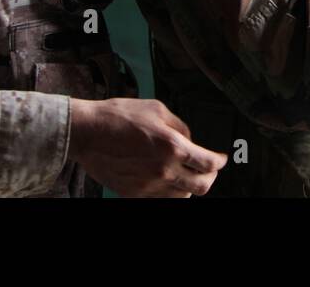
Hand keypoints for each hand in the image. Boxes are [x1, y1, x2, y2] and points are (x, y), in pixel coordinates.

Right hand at [67, 97, 227, 196]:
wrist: (88, 133)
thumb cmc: (120, 116)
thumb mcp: (158, 109)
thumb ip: (180, 127)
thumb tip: (191, 141)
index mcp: (172, 146)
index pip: (209, 163)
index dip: (220, 162)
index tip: (221, 159)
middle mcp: (163, 170)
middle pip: (201, 186)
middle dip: (210, 177)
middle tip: (209, 169)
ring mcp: (148, 185)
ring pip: (183, 196)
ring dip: (190, 186)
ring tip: (187, 174)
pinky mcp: (134, 194)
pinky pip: (161, 199)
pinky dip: (170, 192)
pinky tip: (168, 180)